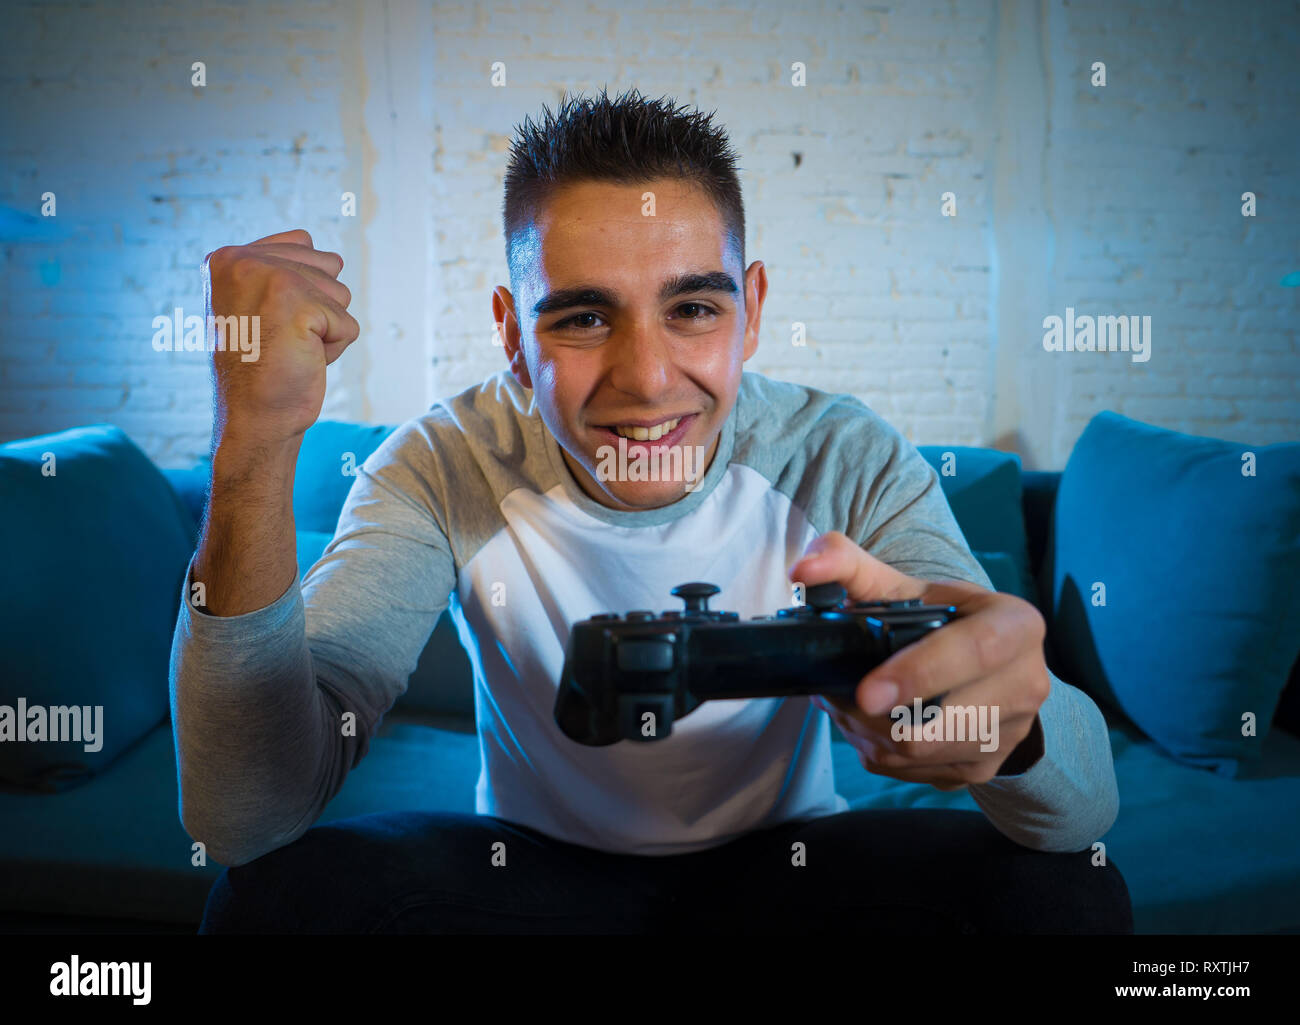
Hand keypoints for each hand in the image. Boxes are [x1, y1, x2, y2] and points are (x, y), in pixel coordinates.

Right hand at [203, 228, 359, 445]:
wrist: (254, 417)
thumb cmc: (262, 365)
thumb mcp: (259, 304)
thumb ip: (284, 270)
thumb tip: (334, 257)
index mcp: (227, 257)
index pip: (304, 244)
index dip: (303, 290)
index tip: (268, 321)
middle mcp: (243, 260)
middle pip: (328, 266)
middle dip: (319, 307)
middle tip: (281, 338)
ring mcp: (270, 279)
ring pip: (341, 294)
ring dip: (327, 328)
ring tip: (290, 348)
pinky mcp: (298, 307)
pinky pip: (348, 325)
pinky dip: (335, 349)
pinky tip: (301, 360)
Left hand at [788, 532, 1049, 790]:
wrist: (980, 661)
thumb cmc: (938, 617)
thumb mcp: (903, 583)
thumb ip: (848, 563)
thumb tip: (803, 570)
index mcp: (1016, 626)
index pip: (975, 652)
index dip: (919, 673)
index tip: (866, 692)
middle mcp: (1026, 684)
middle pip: (943, 721)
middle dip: (873, 715)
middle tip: (835, 694)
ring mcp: (1009, 734)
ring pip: (923, 753)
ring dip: (869, 734)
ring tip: (847, 705)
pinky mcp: (983, 768)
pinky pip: (916, 773)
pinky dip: (879, 751)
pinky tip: (868, 725)